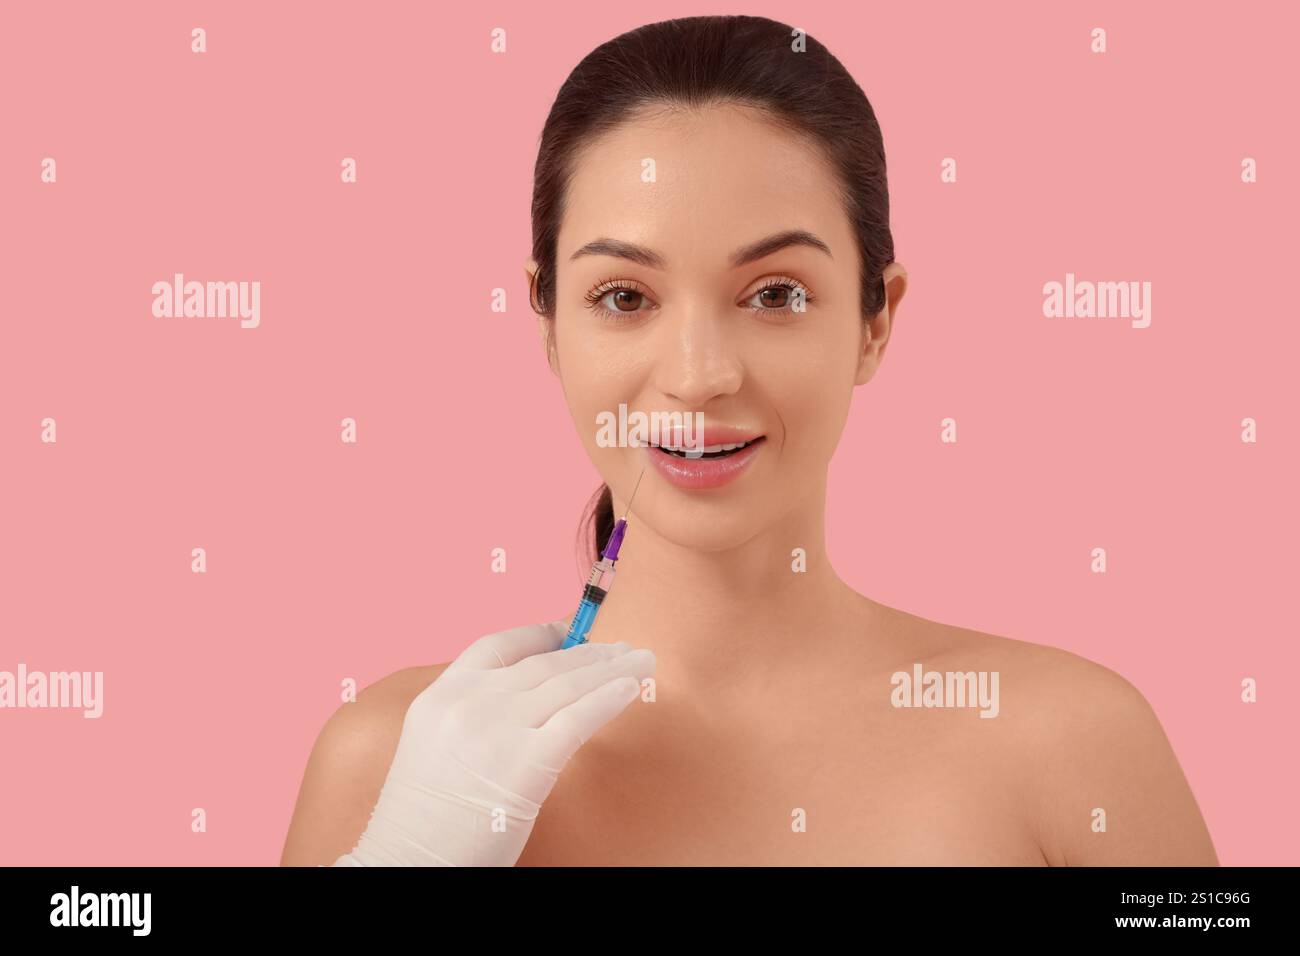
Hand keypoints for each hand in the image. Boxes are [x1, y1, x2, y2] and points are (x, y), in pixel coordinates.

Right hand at [332, 620, 653, 865]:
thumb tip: (525, 700)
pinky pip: (579, 718)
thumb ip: (469, 715)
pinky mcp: (526, 762)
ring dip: (612, 668)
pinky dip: (609, 698)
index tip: (568, 629)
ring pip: (568, 683)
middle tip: (621, 647)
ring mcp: (498, 729)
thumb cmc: (422, 819)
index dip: (540, 632)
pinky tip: (630, 689)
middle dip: (590, 652)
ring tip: (641, 661)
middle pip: (544, 662)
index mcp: (442, 695)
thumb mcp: (432, 745)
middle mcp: (469, 702)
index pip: (500, 645)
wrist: (406, 859)